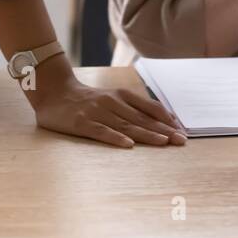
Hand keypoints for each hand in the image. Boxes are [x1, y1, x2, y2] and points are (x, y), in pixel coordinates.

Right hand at [29, 64, 186, 147]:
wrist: (55, 93)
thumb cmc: (89, 100)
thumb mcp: (114, 98)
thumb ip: (135, 107)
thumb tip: (165, 119)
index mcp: (122, 95)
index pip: (150, 108)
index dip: (167, 120)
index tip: (182, 131)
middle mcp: (112, 102)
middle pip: (142, 118)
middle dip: (163, 130)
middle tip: (181, 141)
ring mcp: (97, 112)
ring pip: (126, 125)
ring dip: (146, 134)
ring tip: (163, 142)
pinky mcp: (82, 123)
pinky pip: (101, 131)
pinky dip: (115, 138)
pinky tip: (128, 145)